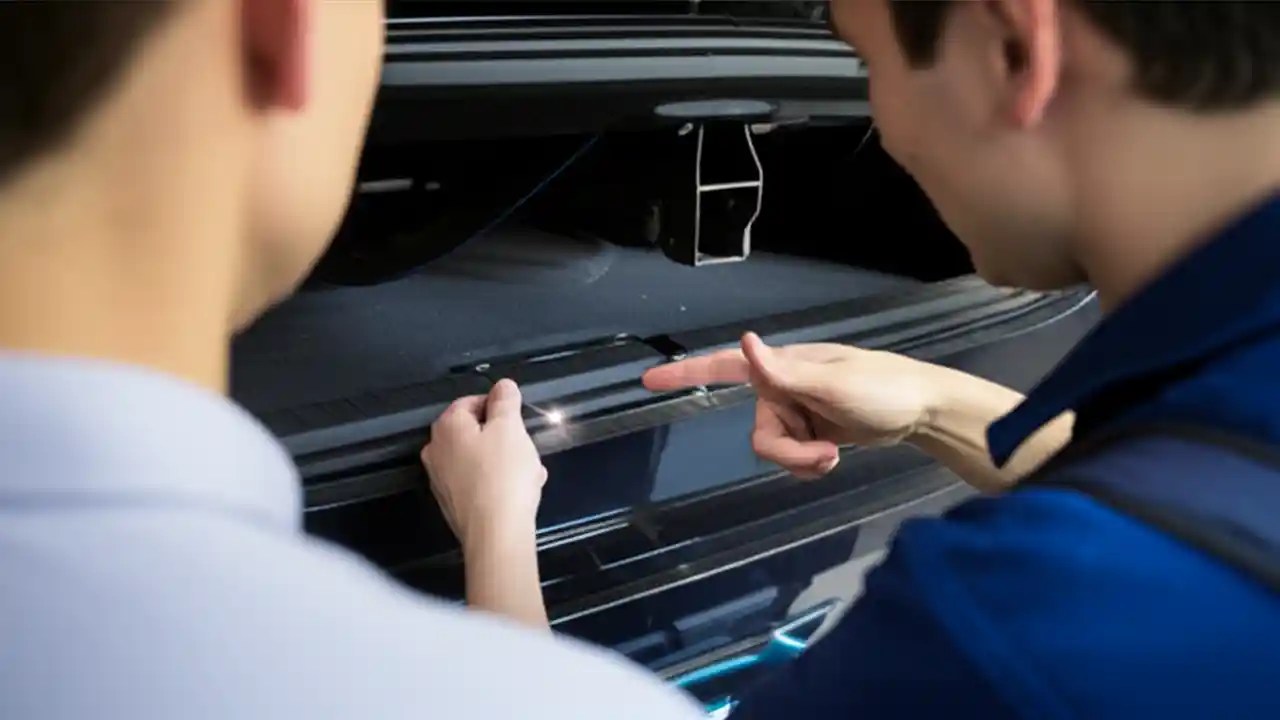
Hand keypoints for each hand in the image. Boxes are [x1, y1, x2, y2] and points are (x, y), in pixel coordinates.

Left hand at [421, 379, 548, 547]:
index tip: (518, 417)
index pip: (471, 401)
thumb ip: (505, 401)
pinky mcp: (453, 504)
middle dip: (504, 438)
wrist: (496, 534)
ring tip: (528, 473)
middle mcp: (436, 451)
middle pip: (475, 432)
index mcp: (447, 427)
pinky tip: (518, 492)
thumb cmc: (503, 476)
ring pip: (478, 459)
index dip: (498, 406)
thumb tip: (503, 386)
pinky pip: (478, 483)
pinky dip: (496, 483)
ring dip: (504, 461)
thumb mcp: (510, 428)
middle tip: (525, 448)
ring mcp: (442, 480)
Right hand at [643, 333, 941, 478]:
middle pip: (760, 432)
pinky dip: (809, 464)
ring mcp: (799, 410)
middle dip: (788, 452)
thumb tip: (745, 342)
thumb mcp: (836, 384)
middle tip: (826, 454)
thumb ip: (787, 373)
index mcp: (785, 366)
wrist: (925, 411)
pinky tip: (833, 458)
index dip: (687, 373)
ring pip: (775, 448)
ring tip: (834, 456)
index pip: (726, 366)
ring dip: (803, 461)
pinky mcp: (813, 430)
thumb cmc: (884, 389)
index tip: (649, 380)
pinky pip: (793, 456)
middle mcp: (785, 387)